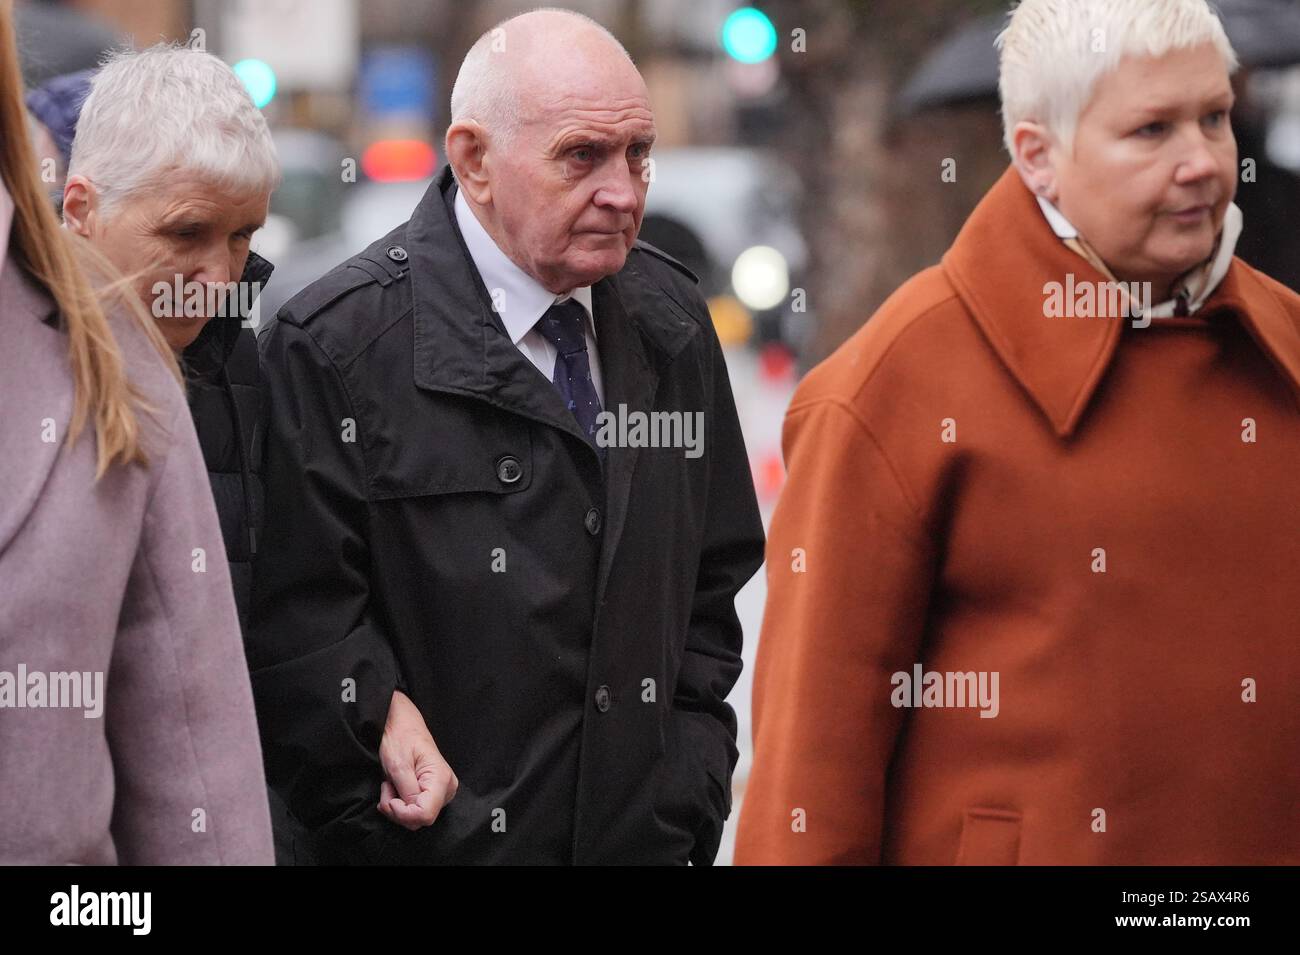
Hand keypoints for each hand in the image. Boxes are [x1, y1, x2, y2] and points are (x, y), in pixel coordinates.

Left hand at [377, 689, 457, 829]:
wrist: (404, 726)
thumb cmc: (401, 739)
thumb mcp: (398, 766)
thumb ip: (407, 792)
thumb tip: (411, 812)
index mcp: (441, 779)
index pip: (425, 815)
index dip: (403, 813)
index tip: (390, 799)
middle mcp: (447, 788)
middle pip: (421, 819)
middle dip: (398, 810)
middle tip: (386, 790)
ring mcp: (442, 792)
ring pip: (418, 817)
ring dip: (398, 807)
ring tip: (390, 786)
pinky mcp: (434, 793)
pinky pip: (417, 811)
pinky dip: (401, 805)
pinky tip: (396, 790)